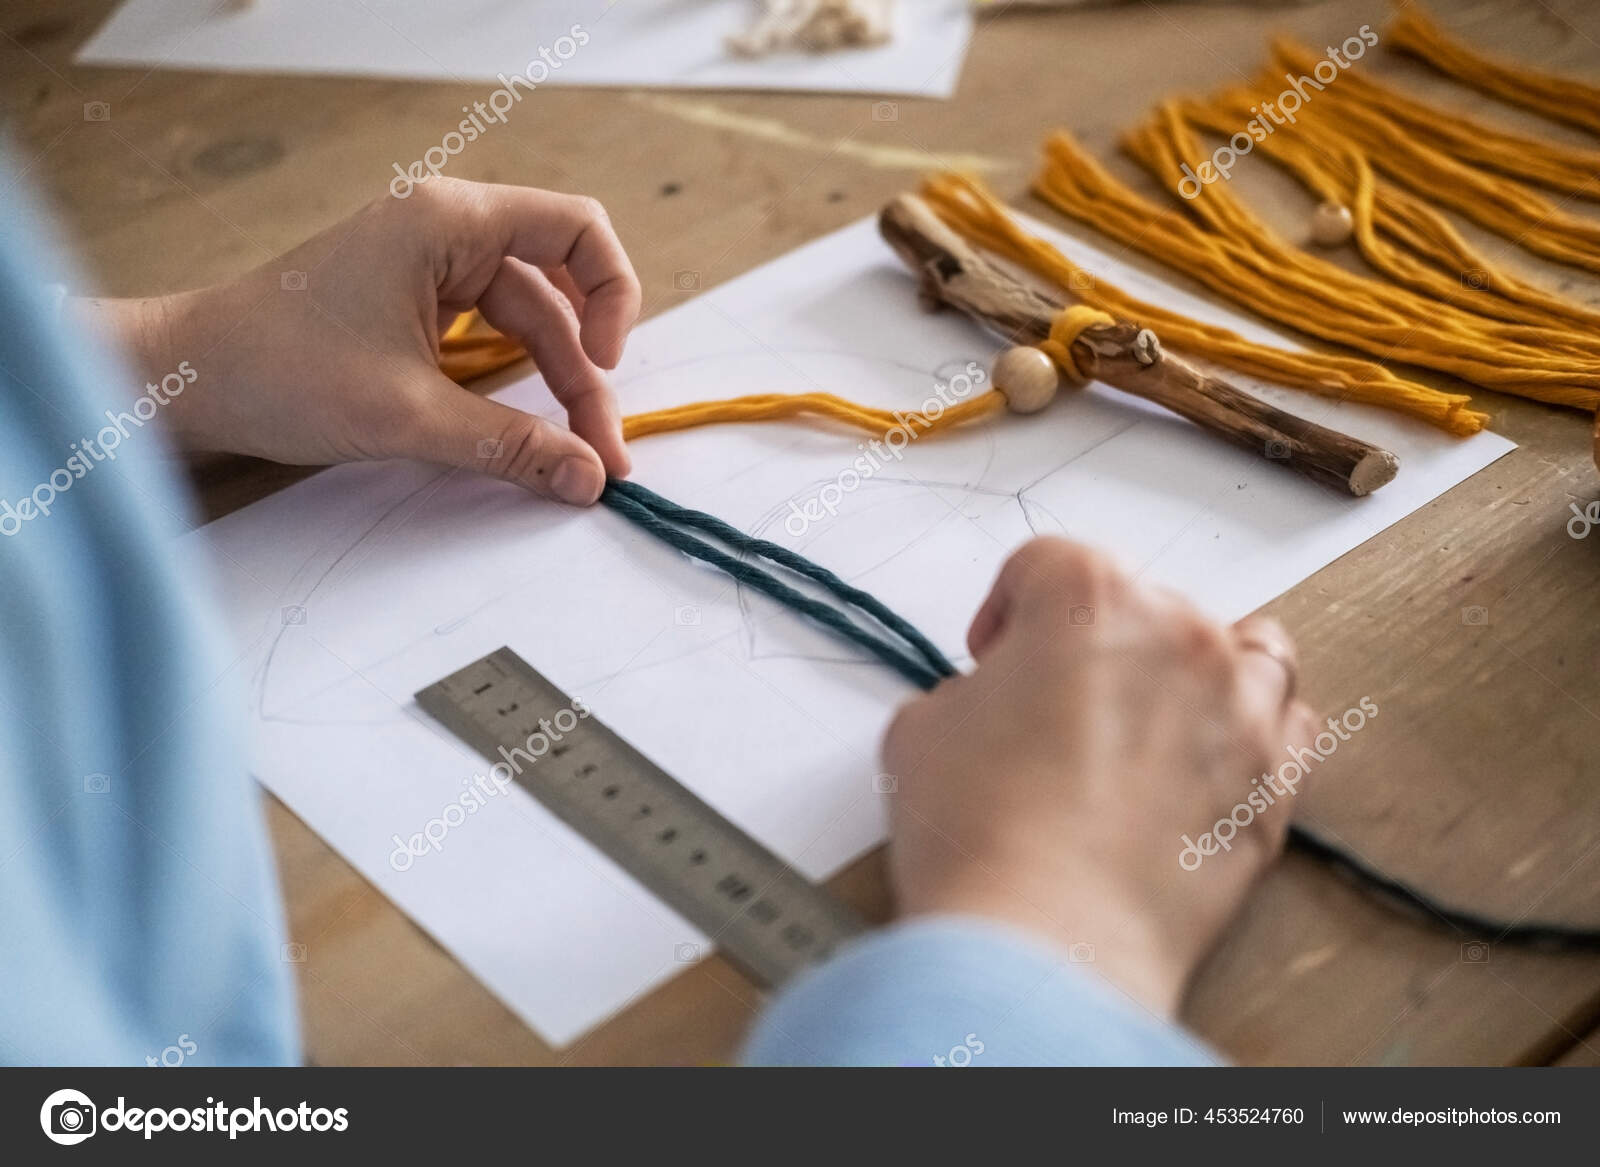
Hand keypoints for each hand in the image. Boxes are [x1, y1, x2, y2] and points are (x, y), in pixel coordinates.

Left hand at [83, 178, 640, 504]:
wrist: (183, 381)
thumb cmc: (279, 373)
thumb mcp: (408, 416)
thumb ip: (509, 445)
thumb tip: (589, 481)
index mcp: (447, 221)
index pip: (575, 229)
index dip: (613, 295)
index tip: (604, 368)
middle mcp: (444, 229)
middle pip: (557, 290)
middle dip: (584, 371)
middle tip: (600, 452)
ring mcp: (427, 266)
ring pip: (527, 320)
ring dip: (555, 385)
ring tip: (575, 456)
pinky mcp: (411, 304)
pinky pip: (488, 336)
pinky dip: (514, 383)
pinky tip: (529, 430)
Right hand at [882, 537, 1316, 1016]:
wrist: (1044, 941)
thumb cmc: (980, 834)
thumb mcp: (924, 729)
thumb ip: (971, 690)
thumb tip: (997, 706)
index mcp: (1088, 597)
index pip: (1047, 564)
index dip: (1007, 609)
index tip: (993, 656)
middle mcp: (1178, 633)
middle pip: (1141, 603)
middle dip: (1093, 646)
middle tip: (1052, 708)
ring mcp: (1240, 706)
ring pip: (1243, 646)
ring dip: (1196, 667)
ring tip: (1151, 715)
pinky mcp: (1274, 783)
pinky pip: (1290, 721)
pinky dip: (1254, 725)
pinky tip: (1205, 758)